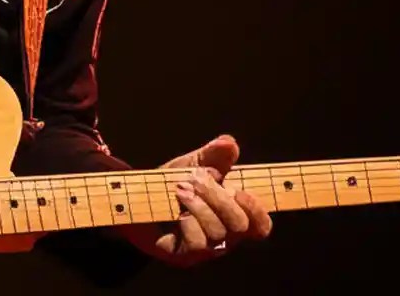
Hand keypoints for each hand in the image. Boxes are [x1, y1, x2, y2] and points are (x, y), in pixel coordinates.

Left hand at [124, 135, 271, 265]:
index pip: (261, 225)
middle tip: (199, 181)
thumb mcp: (194, 164)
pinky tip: (175, 210)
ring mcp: (205, 249)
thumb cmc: (171, 182)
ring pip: (217, 232)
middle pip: (240, 225)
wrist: (137, 197)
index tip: (238, 190)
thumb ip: (214, 155)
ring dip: (199, 205)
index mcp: (233, 215)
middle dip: (220, 199)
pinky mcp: (184, 255)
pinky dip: (188, 221)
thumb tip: (230, 143)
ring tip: (180, 190)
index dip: (256, 210)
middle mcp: (224, 236)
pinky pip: (197, 243)